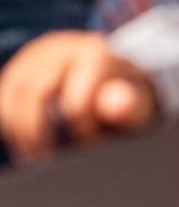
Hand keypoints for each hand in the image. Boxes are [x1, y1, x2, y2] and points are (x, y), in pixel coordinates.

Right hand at [0, 33, 156, 157]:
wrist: (109, 79)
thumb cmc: (123, 99)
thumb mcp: (136, 106)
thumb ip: (130, 107)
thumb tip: (119, 106)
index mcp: (96, 54)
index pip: (77, 101)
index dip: (81, 131)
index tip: (89, 145)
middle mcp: (62, 47)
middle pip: (36, 94)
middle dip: (40, 134)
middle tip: (50, 160)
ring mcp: (36, 54)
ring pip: (13, 95)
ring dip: (21, 132)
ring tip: (37, 156)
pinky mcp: (19, 67)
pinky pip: (4, 98)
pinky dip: (11, 124)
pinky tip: (27, 142)